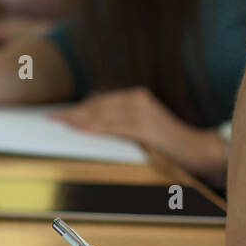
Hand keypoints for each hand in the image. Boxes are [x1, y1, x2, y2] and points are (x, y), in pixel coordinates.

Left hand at [50, 87, 222, 174]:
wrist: (195, 149)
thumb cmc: (167, 143)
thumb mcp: (142, 127)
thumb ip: (120, 122)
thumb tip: (91, 123)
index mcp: (136, 96)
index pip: (99, 101)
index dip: (77, 107)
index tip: (57, 112)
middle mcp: (137, 98)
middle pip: (97, 106)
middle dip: (72, 112)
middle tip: (50, 118)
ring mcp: (141, 110)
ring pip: (101, 115)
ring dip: (78, 119)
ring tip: (58, 123)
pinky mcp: (145, 125)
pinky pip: (112, 127)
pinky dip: (94, 128)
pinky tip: (78, 129)